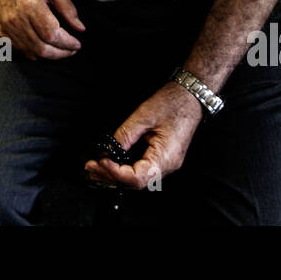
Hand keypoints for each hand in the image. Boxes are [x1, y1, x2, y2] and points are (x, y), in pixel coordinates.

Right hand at [0, 0, 84, 60]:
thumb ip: (68, 9)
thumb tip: (80, 28)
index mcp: (31, 6)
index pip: (52, 34)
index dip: (67, 43)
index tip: (77, 44)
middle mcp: (16, 19)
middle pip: (42, 48)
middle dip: (61, 53)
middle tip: (71, 50)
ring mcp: (6, 29)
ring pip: (32, 53)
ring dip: (49, 55)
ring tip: (59, 49)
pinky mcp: (0, 34)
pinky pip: (20, 52)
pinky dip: (34, 54)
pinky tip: (43, 47)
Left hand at [84, 83, 202, 188]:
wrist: (190, 96)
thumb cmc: (173, 103)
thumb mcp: (144, 116)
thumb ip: (125, 135)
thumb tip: (107, 150)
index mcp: (165, 158)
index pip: (137, 178)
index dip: (116, 173)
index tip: (101, 162)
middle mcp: (167, 166)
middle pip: (135, 183)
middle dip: (110, 177)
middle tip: (90, 167)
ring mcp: (166, 163)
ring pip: (137, 179)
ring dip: (115, 175)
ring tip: (95, 167)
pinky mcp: (162, 158)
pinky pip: (142, 170)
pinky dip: (125, 169)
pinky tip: (111, 164)